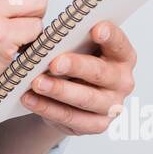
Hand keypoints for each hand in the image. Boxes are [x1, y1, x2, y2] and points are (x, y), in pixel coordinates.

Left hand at [19, 20, 136, 135]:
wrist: (70, 97)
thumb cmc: (75, 63)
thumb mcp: (77, 48)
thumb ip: (71, 40)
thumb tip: (50, 38)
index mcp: (122, 56)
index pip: (119, 43)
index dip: (109, 35)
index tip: (96, 29)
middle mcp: (122, 81)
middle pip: (99, 72)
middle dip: (76, 66)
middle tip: (54, 63)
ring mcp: (112, 105)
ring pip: (85, 99)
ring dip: (59, 90)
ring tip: (36, 83)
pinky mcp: (97, 125)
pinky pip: (70, 117)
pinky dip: (48, 108)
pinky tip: (30, 99)